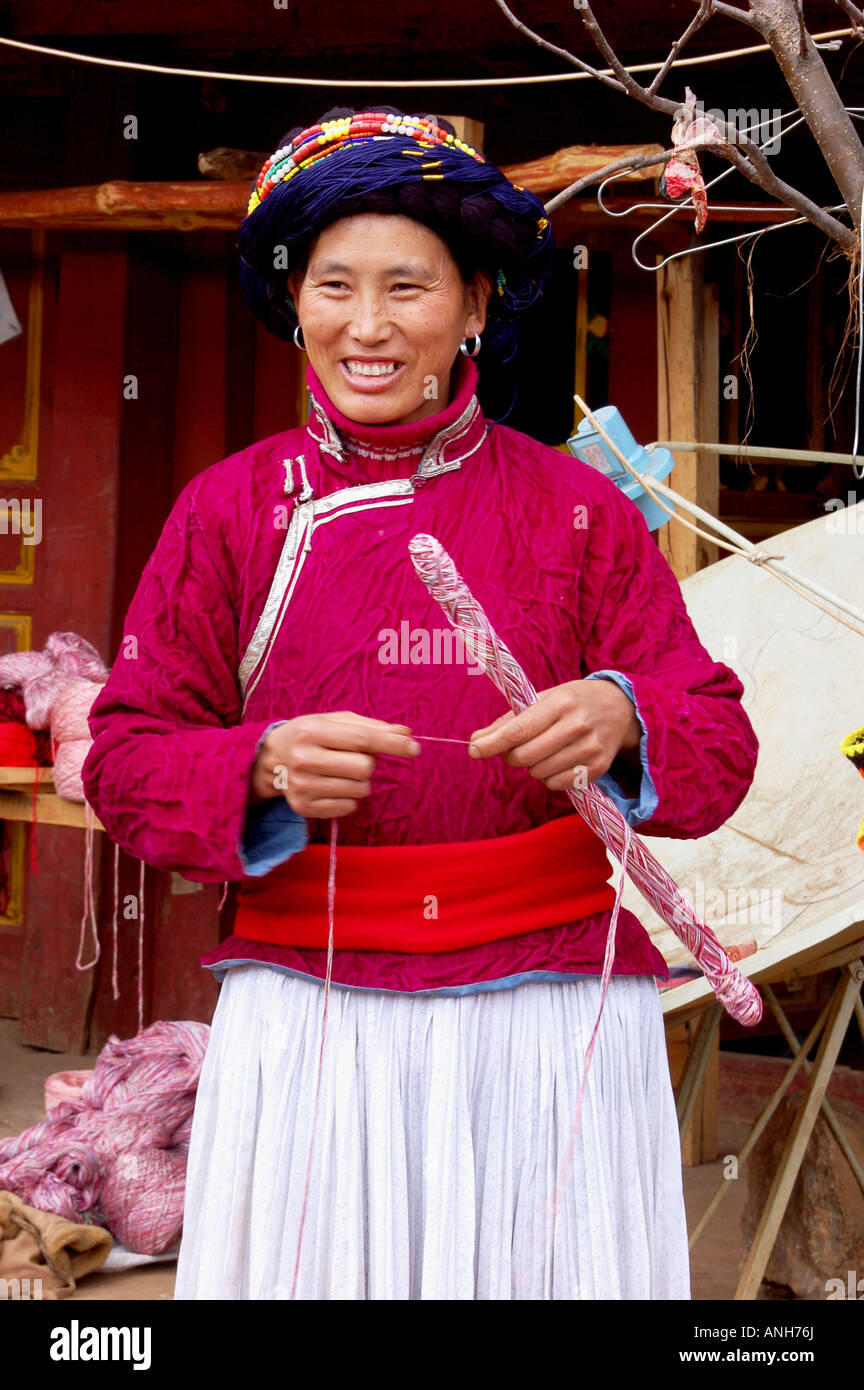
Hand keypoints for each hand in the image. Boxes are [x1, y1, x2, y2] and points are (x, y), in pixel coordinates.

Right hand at [250, 711, 419, 817]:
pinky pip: (349, 806)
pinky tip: (331, 785)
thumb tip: (406, 734)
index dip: (392, 744)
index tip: (415, 748)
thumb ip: (371, 726)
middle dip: (368, 762)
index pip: (361, 739)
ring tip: (339, 771)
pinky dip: (348, 796)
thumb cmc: (310, 735)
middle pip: (365, 767)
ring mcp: (303, 787)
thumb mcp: (334, 721)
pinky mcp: (304, 808)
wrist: (270, 759)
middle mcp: (304, 760)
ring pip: (360, 789)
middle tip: (351, 757)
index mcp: (312, 731)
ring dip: (359, 780)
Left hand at [468, 679, 640, 793]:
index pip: (518, 730)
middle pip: (525, 756)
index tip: (474, 750)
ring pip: (539, 773)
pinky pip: (557, 784)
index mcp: (560, 702)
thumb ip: (508, 720)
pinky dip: (549, 778)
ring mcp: (590, 748)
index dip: (492, 744)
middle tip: (517, 749)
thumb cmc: (572, 701)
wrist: (620, 707)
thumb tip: (475, 741)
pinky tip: (557, 762)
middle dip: (512, 756)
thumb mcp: (542, 698)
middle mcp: (577, 725)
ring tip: (543, 751)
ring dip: (532, 767)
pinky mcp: (599, 767)